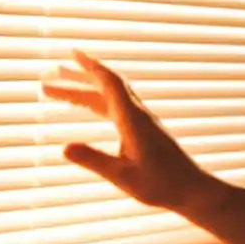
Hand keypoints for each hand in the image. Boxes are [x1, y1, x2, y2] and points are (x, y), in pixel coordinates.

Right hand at [42, 50, 225, 211]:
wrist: (191, 189)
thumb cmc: (160, 184)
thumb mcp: (122, 176)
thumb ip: (93, 160)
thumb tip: (63, 148)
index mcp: (132, 119)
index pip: (110, 83)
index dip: (90, 67)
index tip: (72, 54)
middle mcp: (137, 114)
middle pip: (105, 87)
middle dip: (79, 78)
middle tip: (53, 74)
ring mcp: (141, 121)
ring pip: (108, 97)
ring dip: (85, 90)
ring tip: (60, 90)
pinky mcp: (143, 130)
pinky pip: (115, 107)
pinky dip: (97, 101)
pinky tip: (89, 106)